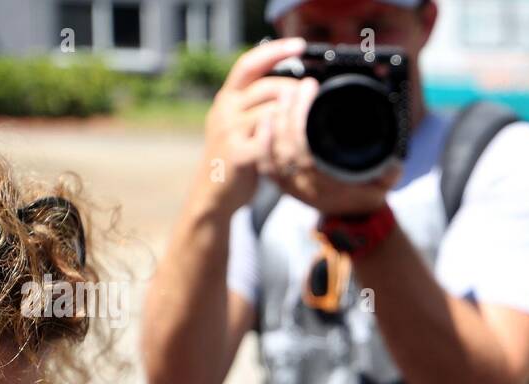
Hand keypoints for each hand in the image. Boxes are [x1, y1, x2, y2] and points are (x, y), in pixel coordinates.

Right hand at [194, 38, 305, 214]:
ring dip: (296, 117)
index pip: (250, 64)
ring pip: (274, 113)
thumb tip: (292, 87)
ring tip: (309, 125)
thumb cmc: (235, 157)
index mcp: (227, 98)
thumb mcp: (240, 124)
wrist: (214, 194)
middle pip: (269, 87)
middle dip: (296, 90)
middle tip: (314, 98)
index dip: (274, 51)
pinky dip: (286, 141)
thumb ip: (257, 104)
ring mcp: (230, 132)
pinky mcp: (239, 155)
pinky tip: (297, 146)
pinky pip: (270, 141)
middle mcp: (226, 110)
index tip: (299, 45)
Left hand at [259, 76, 400, 216]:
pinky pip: (264, 162)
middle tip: (299, 84)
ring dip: (276, 118)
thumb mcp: (383, 185)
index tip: (311, 87)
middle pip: (286, 143)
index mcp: (326, 184)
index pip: (306, 147)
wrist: (351, 217)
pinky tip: (266, 118)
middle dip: (289, 109)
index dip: (302, 116)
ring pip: (273, 149)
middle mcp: (304, 185)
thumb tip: (394, 160)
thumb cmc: (367, 195)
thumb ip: (389, 172)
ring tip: (285, 93)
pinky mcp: (281, 182)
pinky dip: (263, 140)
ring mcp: (290, 184)